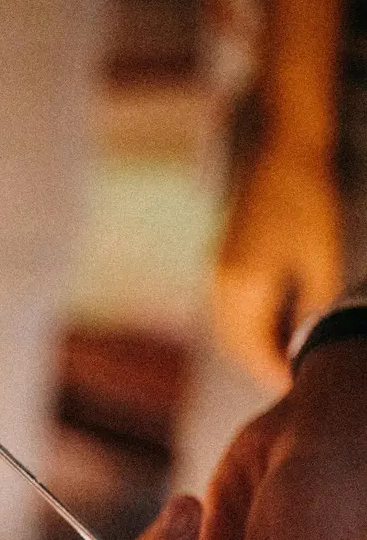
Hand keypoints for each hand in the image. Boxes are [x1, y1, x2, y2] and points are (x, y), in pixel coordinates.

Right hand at [212, 144, 342, 392]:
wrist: (284, 151)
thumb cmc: (309, 203)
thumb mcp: (322, 262)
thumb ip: (312, 311)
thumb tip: (306, 347)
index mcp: (245, 290)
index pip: (255, 352)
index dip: (275, 374)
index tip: (295, 388)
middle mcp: (222, 288)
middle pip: (236, 348)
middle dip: (260, 366)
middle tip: (289, 378)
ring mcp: (217, 275)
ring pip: (228, 332)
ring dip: (252, 347)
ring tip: (283, 353)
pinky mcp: (220, 264)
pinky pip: (227, 311)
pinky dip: (246, 326)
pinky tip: (273, 322)